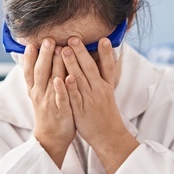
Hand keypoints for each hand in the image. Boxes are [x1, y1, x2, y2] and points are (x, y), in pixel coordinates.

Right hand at [24, 38, 73, 166]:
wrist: (51, 138)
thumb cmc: (49, 112)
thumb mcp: (38, 94)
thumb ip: (38, 77)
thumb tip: (35, 58)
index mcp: (34, 89)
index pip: (29, 70)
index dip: (30, 57)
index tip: (32, 43)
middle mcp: (40, 94)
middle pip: (40, 71)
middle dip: (44, 55)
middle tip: (48, 39)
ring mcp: (50, 102)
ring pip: (51, 81)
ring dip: (54, 65)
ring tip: (58, 49)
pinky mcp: (61, 111)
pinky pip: (61, 98)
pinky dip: (61, 89)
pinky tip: (63, 78)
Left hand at [57, 37, 138, 173]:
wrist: (108, 136)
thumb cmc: (105, 113)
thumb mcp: (107, 93)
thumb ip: (102, 77)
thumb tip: (99, 60)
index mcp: (106, 86)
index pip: (108, 67)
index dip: (107, 53)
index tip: (104, 39)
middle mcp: (99, 91)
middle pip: (91, 69)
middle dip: (82, 53)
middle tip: (73, 38)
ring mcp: (90, 100)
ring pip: (80, 80)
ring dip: (73, 64)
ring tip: (65, 50)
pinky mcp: (81, 111)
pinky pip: (75, 97)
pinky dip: (70, 88)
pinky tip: (66, 77)